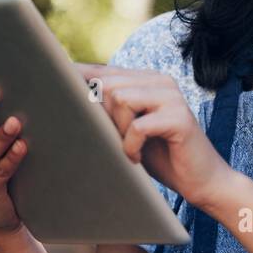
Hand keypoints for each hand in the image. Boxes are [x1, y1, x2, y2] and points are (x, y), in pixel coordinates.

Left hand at [76, 63, 233, 209]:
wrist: (202, 181)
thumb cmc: (161, 157)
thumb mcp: (128, 130)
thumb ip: (107, 112)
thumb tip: (66, 100)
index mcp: (147, 80)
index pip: (102, 71)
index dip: (76, 79)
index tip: (50, 89)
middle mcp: (160, 81)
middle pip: (108, 83)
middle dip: (101, 114)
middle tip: (113, 140)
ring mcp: (172, 97)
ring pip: (120, 98)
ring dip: (118, 130)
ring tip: (130, 149)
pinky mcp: (180, 118)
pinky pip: (137, 126)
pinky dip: (131, 146)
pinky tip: (138, 157)